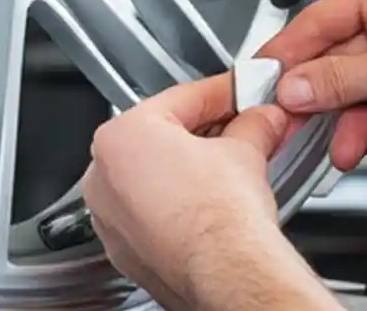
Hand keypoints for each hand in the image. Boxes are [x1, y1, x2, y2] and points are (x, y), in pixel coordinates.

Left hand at [83, 75, 337, 310]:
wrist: (226, 273)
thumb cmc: (220, 216)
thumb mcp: (246, 149)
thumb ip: (253, 124)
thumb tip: (262, 119)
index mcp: (122, 136)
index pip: (182, 99)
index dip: (222, 94)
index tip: (242, 94)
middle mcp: (104, 177)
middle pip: (163, 137)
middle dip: (208, 132)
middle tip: (244, 129)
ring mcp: (110, 218)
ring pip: (154, 178)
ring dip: (191, 169)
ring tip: (232, 169)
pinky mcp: (125, 251)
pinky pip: (151, 214)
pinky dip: (178, 205)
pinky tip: (211, 206)